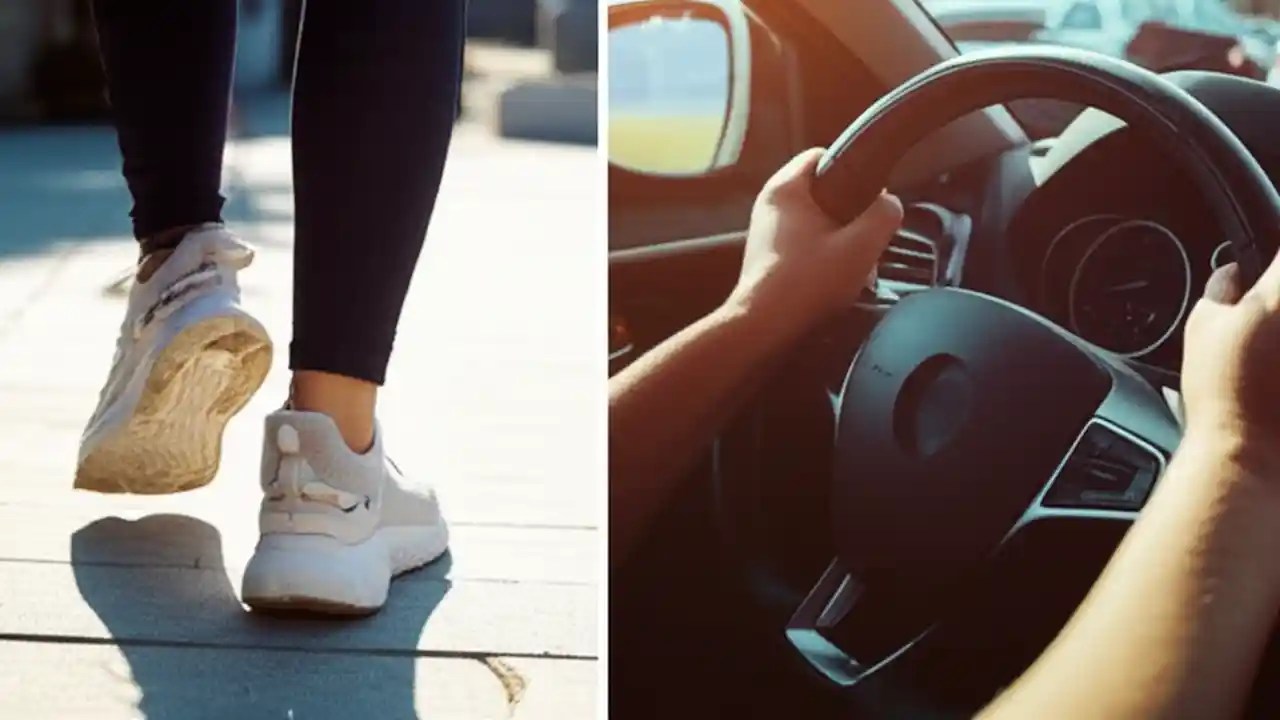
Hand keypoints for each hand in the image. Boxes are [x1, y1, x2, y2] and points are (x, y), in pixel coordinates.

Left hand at [725, 148, 902, 333]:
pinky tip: (840, 282)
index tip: (873, 196)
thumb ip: (883, 216)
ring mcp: (766, 232)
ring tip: (858, 267)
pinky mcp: (768, 258)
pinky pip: (805, 245)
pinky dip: (825, 257)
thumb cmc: (807, 283)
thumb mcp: (860, 246)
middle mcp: (770, 205)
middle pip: (824, 192)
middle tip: (868, 238)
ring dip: (842, 241)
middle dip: (852, 215)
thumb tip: (889, 204)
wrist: (763, 327)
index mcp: (785, 188)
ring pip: (817, 222)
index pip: (823, 155)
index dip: (854, 170)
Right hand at [1180, 257, 1279, 471]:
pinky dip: (1279, 365)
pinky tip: (1271, 379)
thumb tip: (1231, 275)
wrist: (1252, 455)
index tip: (1262, 266)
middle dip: (1272, 304)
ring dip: (1275, 338)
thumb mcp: (1202, 327)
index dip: (1269, 257)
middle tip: (1258, 321)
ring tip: (1264, 358)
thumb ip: (1220, 289)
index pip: (1279, 249)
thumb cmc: (1224, 391)